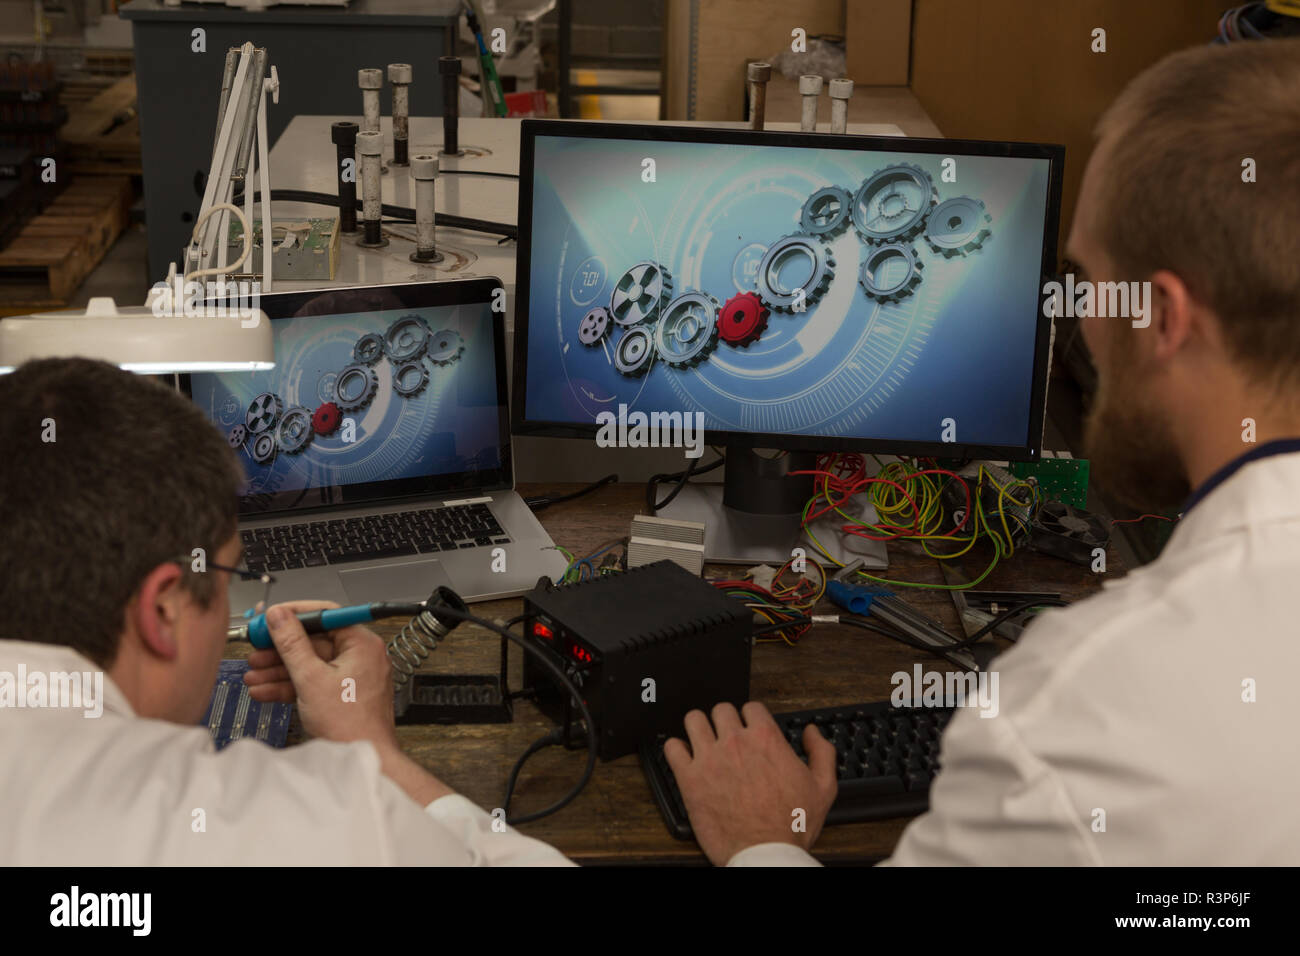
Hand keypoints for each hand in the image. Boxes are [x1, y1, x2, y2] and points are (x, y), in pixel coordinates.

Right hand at [243, 600, 397, 751]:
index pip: (326, 615)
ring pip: (311, 664)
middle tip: (256, 648)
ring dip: (280, 669)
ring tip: (254, 673)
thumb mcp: (311, 678)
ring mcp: (353, 676)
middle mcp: (361, 656)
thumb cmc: (351, 724)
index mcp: (362, 644)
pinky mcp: (343, 693)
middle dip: (281, 649)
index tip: (271, 617)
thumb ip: (292, 645)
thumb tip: (279, 617)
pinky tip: (265, 691)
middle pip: (315, 641)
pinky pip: (314, 681)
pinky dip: (291, 685)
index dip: (294, 615)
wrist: (362, 758)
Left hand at [664, 701, 837, 864]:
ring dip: (698, 727)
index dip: (750, 717)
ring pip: (694, 720)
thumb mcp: (823, 787)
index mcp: (766, 739)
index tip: (749, 728)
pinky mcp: (690, 779)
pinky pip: (672, 748)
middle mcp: (736, 743)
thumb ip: (821, 752)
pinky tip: (684, 758)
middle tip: (726, 735)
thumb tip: (811, 733)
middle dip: (724, 720)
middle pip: (721, 709)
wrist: (766, 854)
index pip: (751, 707)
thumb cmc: (791, 826)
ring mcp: (710, 758)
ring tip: (702, 739)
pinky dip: (676, 750)